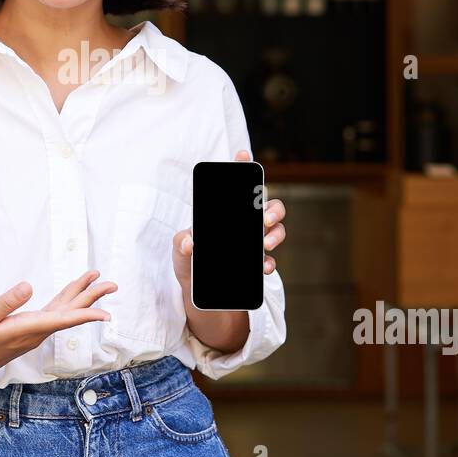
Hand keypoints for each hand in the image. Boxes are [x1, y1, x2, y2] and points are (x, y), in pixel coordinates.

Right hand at [0, 271, 116, 380]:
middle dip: (91, 298)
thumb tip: (28, 286)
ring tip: (97, 280)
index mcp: (26, 330)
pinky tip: (74, 293)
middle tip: (112, 284)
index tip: (105, 314)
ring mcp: (35, 331)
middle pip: (69, 313)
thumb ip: (5, 303)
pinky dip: (67, 300)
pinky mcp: (30, 328)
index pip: (61, 321)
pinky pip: (55, 312)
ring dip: (81, 295)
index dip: (84, 316)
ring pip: (64, 311)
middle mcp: (36, 332)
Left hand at [172, 149, 285, 286]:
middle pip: (267, 206)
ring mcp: (253, 245)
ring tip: (264, 244)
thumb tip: (189, 241)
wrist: (200, 301)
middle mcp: (243, 226)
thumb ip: (180, 245)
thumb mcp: (180, 255)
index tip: (242, 155)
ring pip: (277, 229)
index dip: (241, 168)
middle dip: (272, 207)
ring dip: (276, 233)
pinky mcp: (257, 267)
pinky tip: (263, 267)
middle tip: (264, 217)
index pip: (236, 189)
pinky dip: (270, 263)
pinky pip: (271, 260)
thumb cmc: (191, 269)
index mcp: (225, 216)